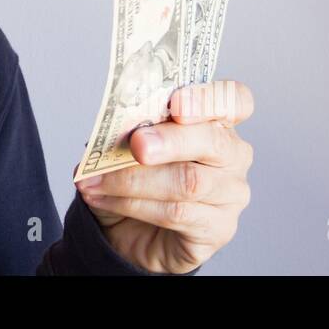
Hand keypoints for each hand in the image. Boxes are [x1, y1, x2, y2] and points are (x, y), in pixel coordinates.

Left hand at [75, 80, 253, 273]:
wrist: (131, 228)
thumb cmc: (138, 176)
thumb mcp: (129, 145)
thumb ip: (130, 130)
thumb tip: (111, 128)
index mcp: (216, 121)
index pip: (234, 99)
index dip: (209, 99)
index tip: (177, 103)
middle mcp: (232, 155)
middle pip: (212, 141)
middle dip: (171, 140)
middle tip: (136, 144)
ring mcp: (230, 194)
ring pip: (188, 182)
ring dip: (134, 179)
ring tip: (94, 179)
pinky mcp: (218, 229)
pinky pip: (176, 213)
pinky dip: (131, 204)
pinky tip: (103, 198)